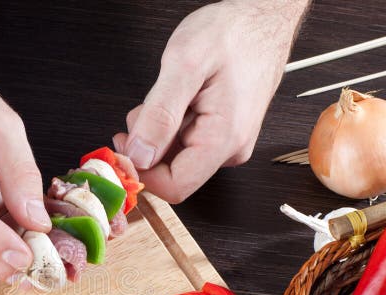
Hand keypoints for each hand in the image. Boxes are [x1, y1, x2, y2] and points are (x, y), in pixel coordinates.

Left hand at [114, 0, 307, 202]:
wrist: (263, 16)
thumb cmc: (234, 32)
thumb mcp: (185, 65)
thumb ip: (159, 115)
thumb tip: (139, 155)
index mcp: (224, 139)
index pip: (175, 187)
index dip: (142, 173)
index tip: (122, 150)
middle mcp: (230, 148)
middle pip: (171, 172)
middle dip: (147, 146)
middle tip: (142, 112)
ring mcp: (227, 142)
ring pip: (174, 156)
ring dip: (156, 132)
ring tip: (162, 97)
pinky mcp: (222, 133)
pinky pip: (185, 141)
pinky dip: (168, 124)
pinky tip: (174, 99)